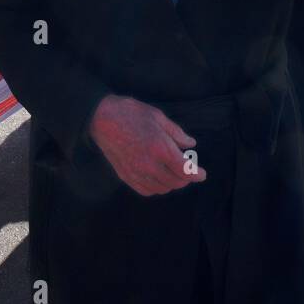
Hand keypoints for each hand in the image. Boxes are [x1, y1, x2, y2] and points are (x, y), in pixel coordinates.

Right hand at [88, 95, 206, 196]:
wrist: (102, 118)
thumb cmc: (131, 113)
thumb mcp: (158, 117)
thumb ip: (176, 133)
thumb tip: (191, 144)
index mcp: (160, 148)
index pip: (185, 171)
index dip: (197, 175)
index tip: (202, 174)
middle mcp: (149, 164)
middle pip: (176, 182)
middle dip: (186, 178)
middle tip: (188, 170)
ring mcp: (136, 172)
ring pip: (162, 188)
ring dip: (172, 183)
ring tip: (174, 173)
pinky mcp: (126, 175)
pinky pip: (146, 190)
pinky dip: (157, 188)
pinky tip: (158, 178)